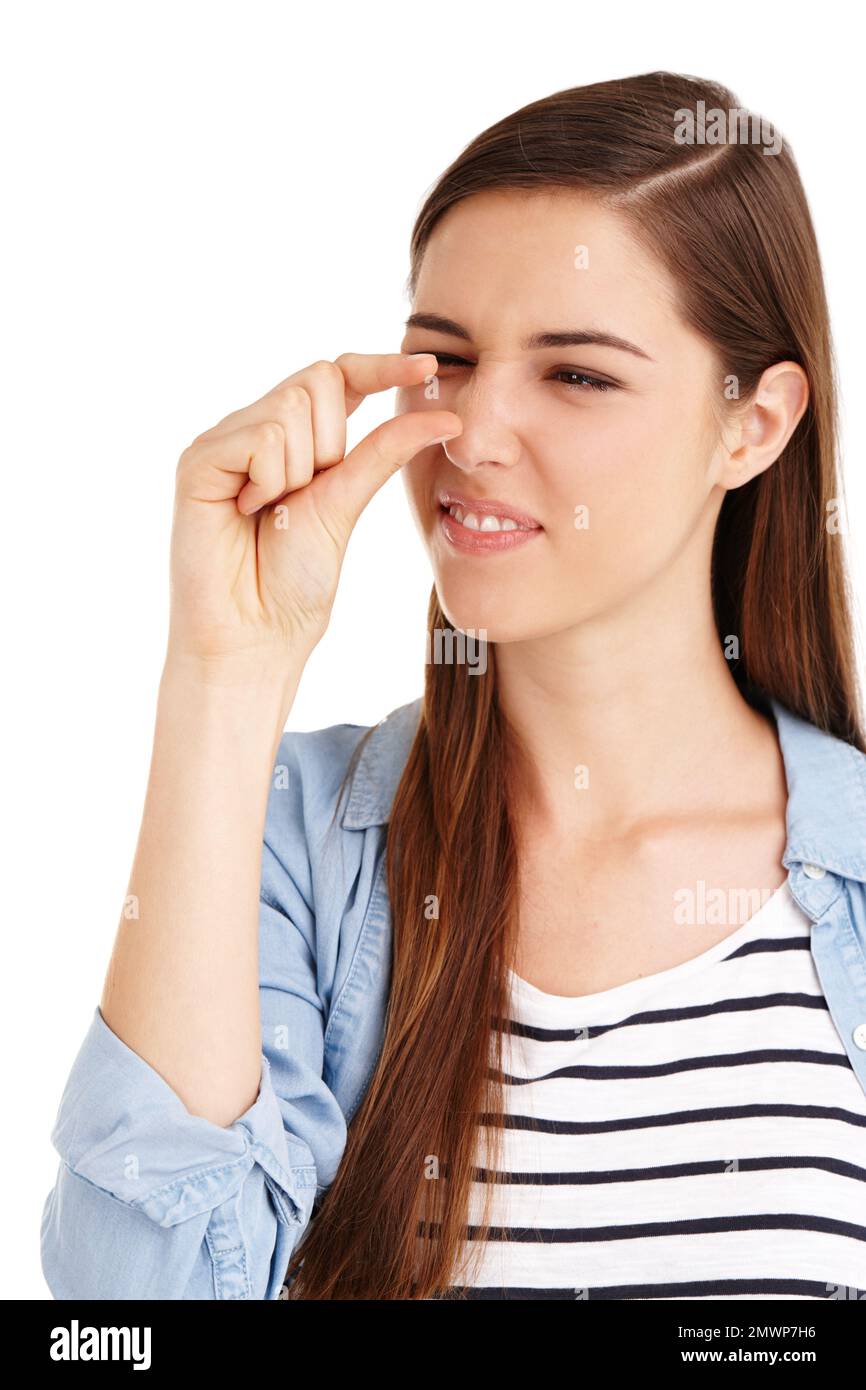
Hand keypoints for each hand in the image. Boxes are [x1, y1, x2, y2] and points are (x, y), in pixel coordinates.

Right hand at [166, 353, 460, 675]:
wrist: (256, 634)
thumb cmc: (295, 581)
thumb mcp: (348, 502)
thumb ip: (384, 451)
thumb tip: (448, 415)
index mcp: (297, 438)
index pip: (340, 375)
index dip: (382, 366)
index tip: (429, 366)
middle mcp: (256, 428)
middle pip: (318, 378)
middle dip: (332, 444)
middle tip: (303, 498)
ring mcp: (224, 441)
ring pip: (292, 406)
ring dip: (299, 471)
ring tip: (270, 512)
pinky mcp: (198, 460)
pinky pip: (261, 437)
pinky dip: (268, 480)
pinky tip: (245, 513)